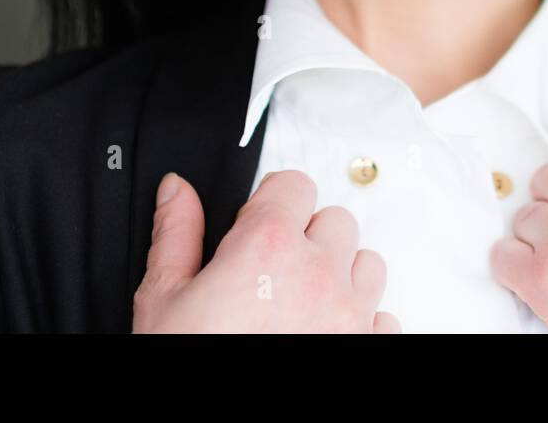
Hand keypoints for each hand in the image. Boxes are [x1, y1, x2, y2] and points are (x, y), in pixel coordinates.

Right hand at [132, 169, 400, 332]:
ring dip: (339, 275)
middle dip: (306, 237)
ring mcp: (350, 314)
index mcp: (267, 246)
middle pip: (334, 220)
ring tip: (298, 305)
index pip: (294, 184)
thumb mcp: (165, 299)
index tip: (255, 226)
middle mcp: (318, 273)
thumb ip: (176, 234)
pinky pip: (383, 316)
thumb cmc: (188, 364)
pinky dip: (360, 321)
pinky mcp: (369, 348)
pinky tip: (321, 335)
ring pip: (366, 263)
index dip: (271, 203)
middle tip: (271, 273)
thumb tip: (178, 192)